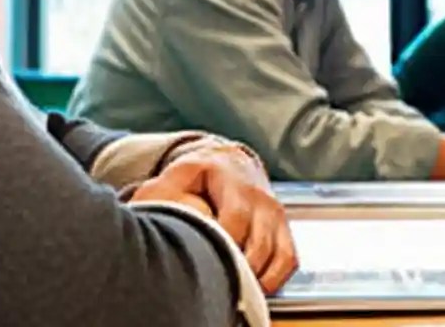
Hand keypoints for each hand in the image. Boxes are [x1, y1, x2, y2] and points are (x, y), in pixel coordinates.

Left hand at [130, 144, 297, 293]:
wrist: (230, 162)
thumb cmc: (198, 176)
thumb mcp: (175, 176)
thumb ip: (161, 195)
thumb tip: (156, 219)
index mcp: (230, 179)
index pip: (233, 220)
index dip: (221, 244)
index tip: (205, 258)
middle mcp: (258, 197)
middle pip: (257, 245)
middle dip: (237, 267)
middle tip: (216, 278)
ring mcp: (274, 213)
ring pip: (276, 255)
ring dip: (255, 276)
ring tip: (230, 282)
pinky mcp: (284, 228)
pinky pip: (288, 260)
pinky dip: (273, 277)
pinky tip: (251, 282)